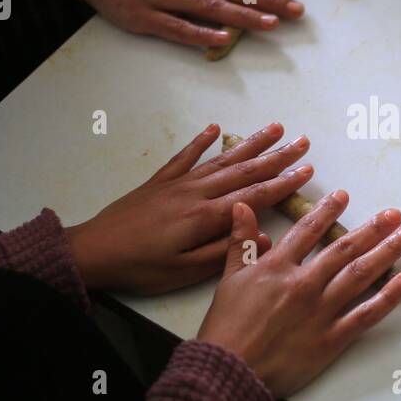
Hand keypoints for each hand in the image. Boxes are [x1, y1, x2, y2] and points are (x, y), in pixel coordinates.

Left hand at [66, 123, 314, 293]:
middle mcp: (196, 193)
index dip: (283, 183)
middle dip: (277, 156)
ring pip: (221, 159)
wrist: (94, 251)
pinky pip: (186, 156)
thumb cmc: (141, 267)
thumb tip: (267, 239)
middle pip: (244, 170)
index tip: (307, 170)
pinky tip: (216, 129)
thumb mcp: (185, 271)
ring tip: (274, 128)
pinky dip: (202, 141)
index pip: (254, 196)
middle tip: (303, 142)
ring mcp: (177, 184)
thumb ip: (226, 253)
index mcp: (206, 217)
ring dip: (250, 143)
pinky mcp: (160, 182)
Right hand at [198, 194, 400, 397]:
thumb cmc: (225, 329)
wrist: (229, 372)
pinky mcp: (331, 339)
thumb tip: (242, 208)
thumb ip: (240, 242)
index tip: (344, 196)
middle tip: (394, 214)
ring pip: (361, 274)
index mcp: (277, 267)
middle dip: (372, 228)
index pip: (308, 230)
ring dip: (387, 251)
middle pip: (344, 248)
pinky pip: (366, 314)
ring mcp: (321, 311)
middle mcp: (304, 284)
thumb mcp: (227, 279)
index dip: (327, 211)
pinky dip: (389, 296)